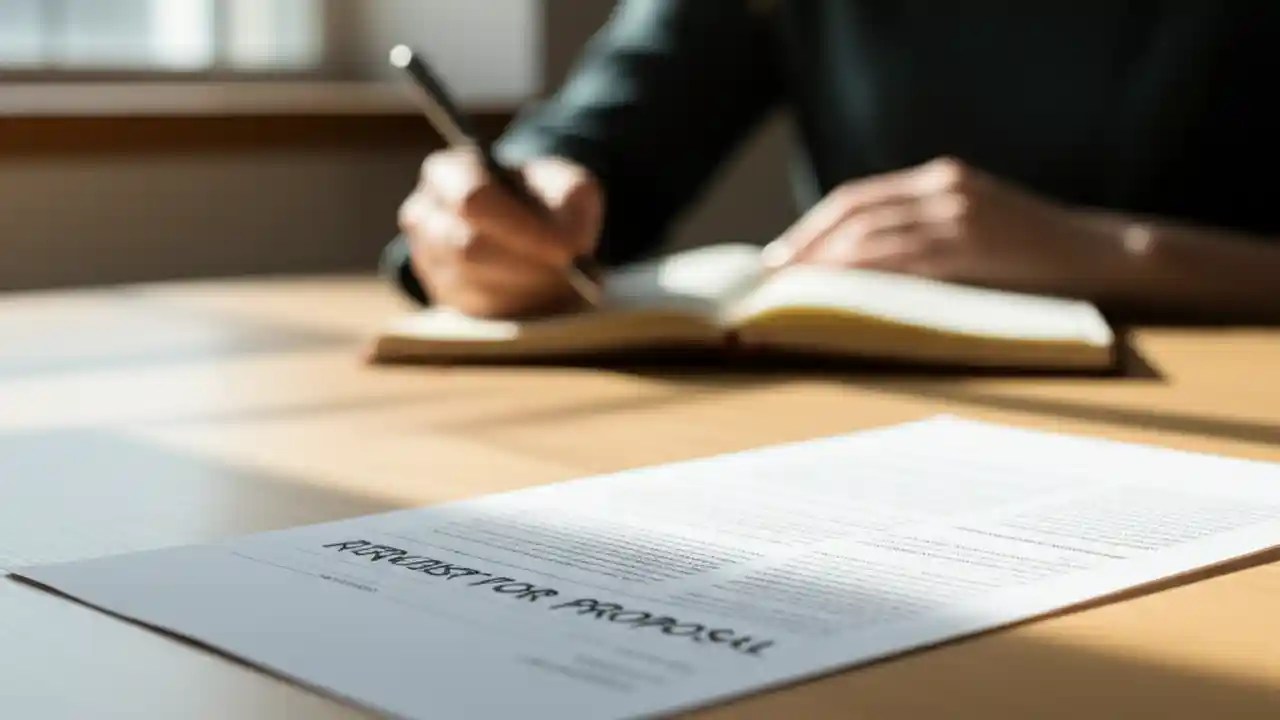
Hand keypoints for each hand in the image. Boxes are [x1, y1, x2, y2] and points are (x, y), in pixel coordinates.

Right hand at [398, 149, 602, 317]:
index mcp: (451, 171)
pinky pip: (477, 308)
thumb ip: (572, 198)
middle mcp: (426, 212)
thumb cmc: (545, 202)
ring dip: (524, 285)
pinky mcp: (440, 294)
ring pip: (474, 283)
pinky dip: (516, 303)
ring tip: (557, 277)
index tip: (567, 250)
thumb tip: (569, 245)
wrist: (529, 229)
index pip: (474, 198)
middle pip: (469, 248)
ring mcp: (426, 257)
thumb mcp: (569, 184)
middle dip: (526, 263)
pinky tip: (536, 289)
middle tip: (568, 270)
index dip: (520, 227)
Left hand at [762, 157, 1130, 298]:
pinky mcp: (972, 238)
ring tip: (788, 296)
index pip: (856, 199)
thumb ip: (926, 244)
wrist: (1103, 256)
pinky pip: (901, 257)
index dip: (810, 229)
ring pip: (869, 233)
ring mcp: (958, 208)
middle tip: (767, 283)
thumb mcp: (974, 237)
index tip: (777, 261)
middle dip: (803, 247)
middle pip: (851, 211)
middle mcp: (943, 185)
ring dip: (821, 266)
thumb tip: (861, 279)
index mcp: (939, 179)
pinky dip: (859, 276)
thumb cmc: (1034, 261)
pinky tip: (834, 297)